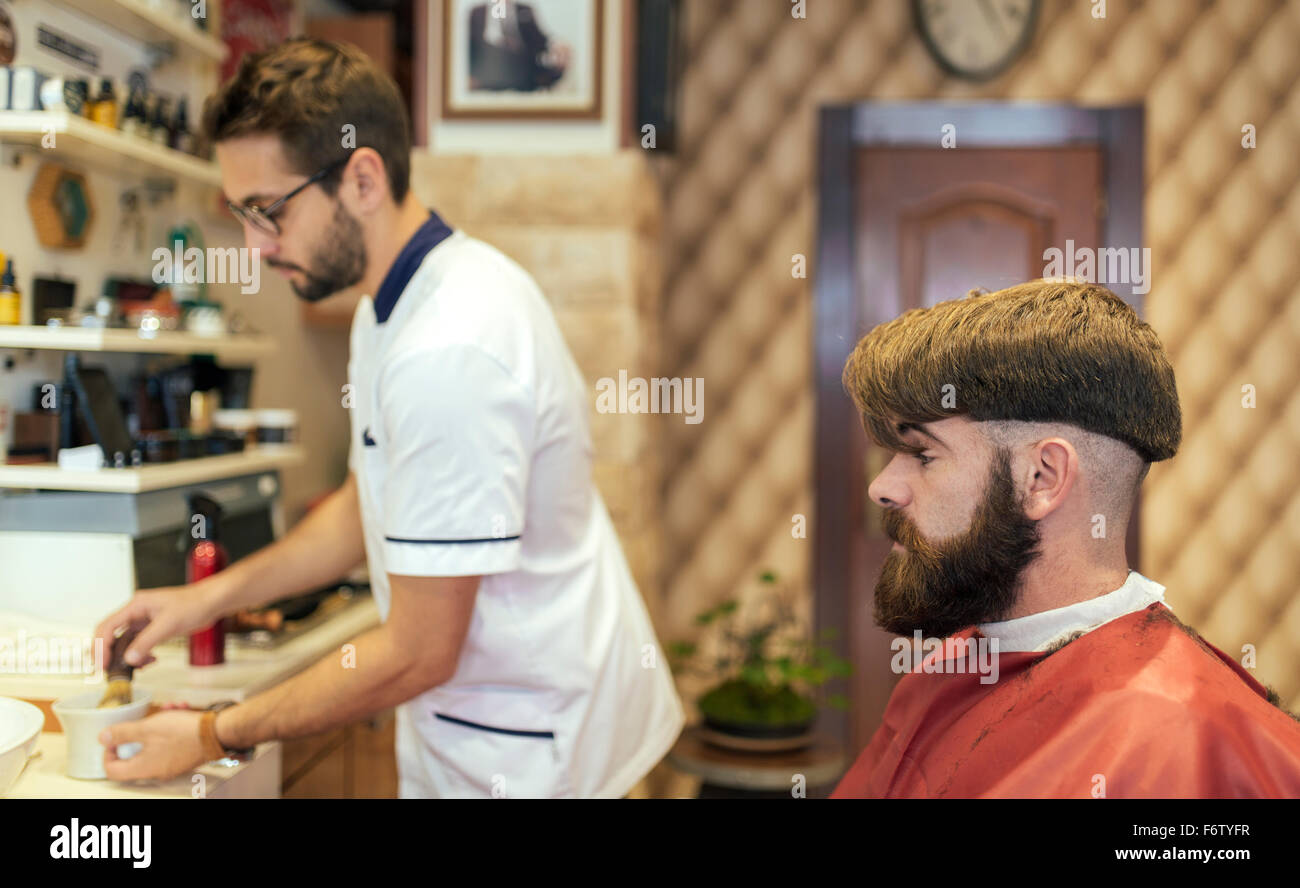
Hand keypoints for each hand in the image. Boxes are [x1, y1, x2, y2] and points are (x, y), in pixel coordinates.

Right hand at [93, 580, 225, 669]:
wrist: (212, 602)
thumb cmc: (193, 605)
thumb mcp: (168, 624)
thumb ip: (147, 642)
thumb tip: (128, 659)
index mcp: (135, 606)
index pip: (107, 627)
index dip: (100, 647)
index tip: (101, 665)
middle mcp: (136, 613)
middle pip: (111, 635)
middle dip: (108, 654)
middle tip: (109, 672)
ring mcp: (144, 621)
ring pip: (125, 642)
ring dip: (127, 657)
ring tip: (136, 669)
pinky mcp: (153, 629)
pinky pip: (139, 645)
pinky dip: (141, 655)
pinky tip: (151, 661)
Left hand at [99, 710, 209, 781]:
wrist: (216, 733)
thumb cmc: (184, 733)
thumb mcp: (147, 728)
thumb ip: (122, 733)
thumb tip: (103, 738)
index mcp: (143, 768)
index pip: (112, 770)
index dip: (108, 753)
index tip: (114, 739)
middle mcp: (155, 771)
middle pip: (133, 757)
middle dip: (137, 733)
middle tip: (142, 721)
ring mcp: (170, 765)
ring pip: (152, 746)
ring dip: (156, 726)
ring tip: (167, 710)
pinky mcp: (181, 757)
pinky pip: (167, 745)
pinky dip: (169, 729)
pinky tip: (178, 712)